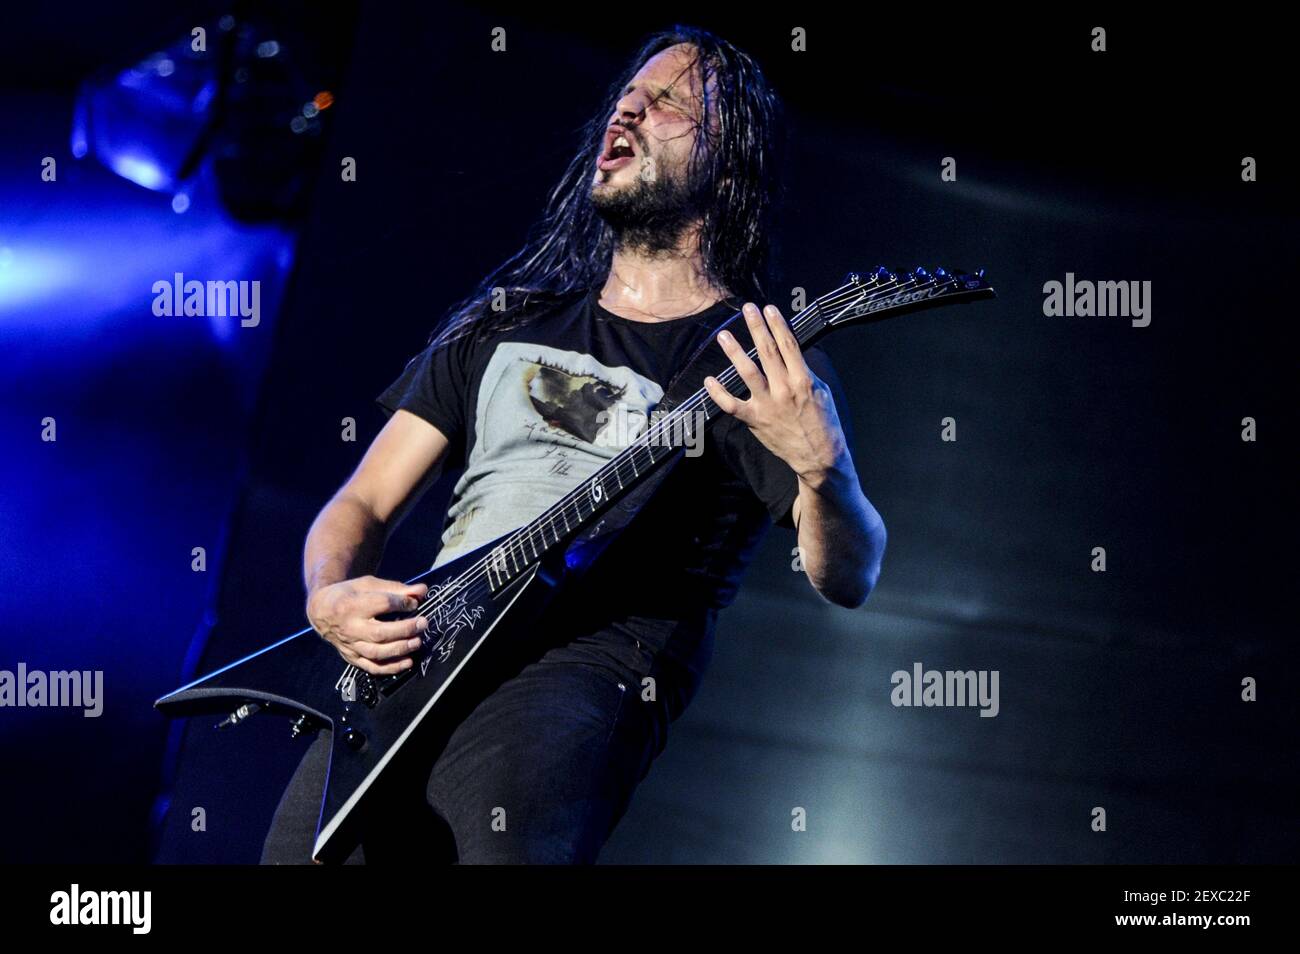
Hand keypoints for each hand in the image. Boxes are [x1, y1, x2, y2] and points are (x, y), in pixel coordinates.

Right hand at [306, 576, 429, 674]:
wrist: (322, 610)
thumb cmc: (348, 594)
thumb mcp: (369, 584)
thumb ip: (396, 588)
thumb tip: (422, 591)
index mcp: (352, 604)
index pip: (381, 604)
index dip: (401, 603)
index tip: (415, 603)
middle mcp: (350, 627)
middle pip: (379, 632)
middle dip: (404, 629)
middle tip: (422, 623)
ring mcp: (350, 645)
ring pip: (376, 652)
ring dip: (400, 649)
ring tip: (417, 642)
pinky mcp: (351, 657)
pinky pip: (372, 667)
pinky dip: (391, 667)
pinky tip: (407, 662)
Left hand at [703, 302, 849, 483]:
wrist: (819, 457)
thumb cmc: (823, 424)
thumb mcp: (822, 392)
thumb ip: (805, 372)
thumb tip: (791, 353)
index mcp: (803, 379)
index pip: (789, 344)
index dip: (777, 324)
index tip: (768, 309)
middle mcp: (784, 389)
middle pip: (768, 351)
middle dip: (757, 327)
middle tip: (747, 309)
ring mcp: (768, 404)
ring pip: (747, 372)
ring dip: (734, 352)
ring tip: (723, 336)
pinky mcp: (755, 420)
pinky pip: (732, 404)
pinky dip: (718, 393)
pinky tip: (709, 380)